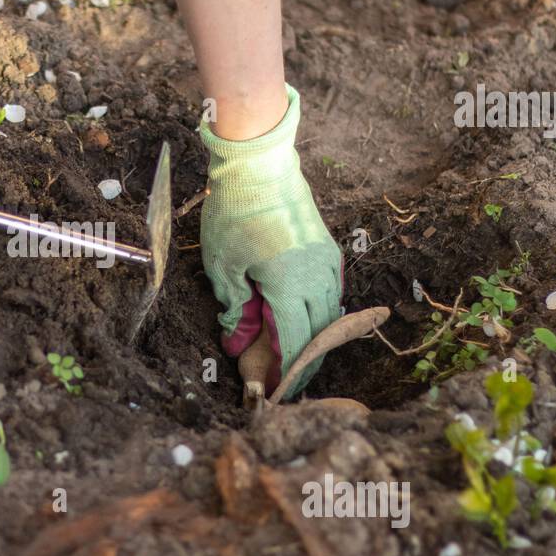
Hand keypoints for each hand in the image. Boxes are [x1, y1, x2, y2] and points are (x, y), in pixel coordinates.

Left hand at [199, 85, 342, 398]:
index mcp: (289, 285)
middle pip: (319, 334)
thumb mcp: (223, 266)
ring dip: (316, 337)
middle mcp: (316, 276)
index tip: (277, 389)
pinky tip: (305, 319)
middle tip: (289, 381)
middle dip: (305, 361)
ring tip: (298, 356)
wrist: (259, 166)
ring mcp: (327, 261)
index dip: (287, 370)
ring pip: (330, 314)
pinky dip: (320, 312)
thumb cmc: (236, 213)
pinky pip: (331, 292)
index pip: (294, 343)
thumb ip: (234, 309)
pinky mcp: (327, 249)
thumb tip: (237, 343)